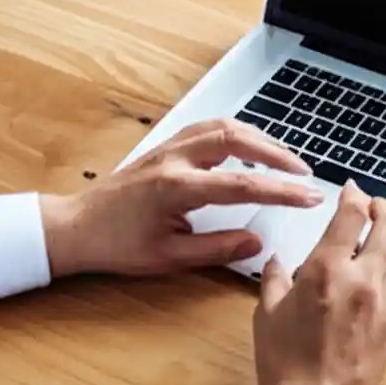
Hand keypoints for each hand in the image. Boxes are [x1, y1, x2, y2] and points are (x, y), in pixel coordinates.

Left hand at [40, 119, 323, 276]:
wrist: (76, 227)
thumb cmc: (116, 245)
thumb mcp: (169, 257)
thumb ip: (217, 249)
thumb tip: (256, 242)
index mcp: (177, 188)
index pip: (243, 184)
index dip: (282, 191)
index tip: (310, 197)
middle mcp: (175, 160)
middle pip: (238, 139)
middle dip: (278, 154)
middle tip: (304, 173)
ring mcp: (169, 148)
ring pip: (224, 126)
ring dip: (260, 139)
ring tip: (285, 159)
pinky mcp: (166, 147)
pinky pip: (209, 128)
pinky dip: (238, 133)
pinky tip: (251, 146)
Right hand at [241, 182, 385, 384]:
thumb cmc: (284, 366)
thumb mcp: (267, 314)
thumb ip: (274, 279)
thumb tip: (277, 261)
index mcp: (327, 270)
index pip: (352, 216)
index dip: (355, 196)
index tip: (352, 190)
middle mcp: (362, 281)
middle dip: (384, 208)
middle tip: (375, 204)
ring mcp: (383, 303)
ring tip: (376, 236)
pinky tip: (375, 274)